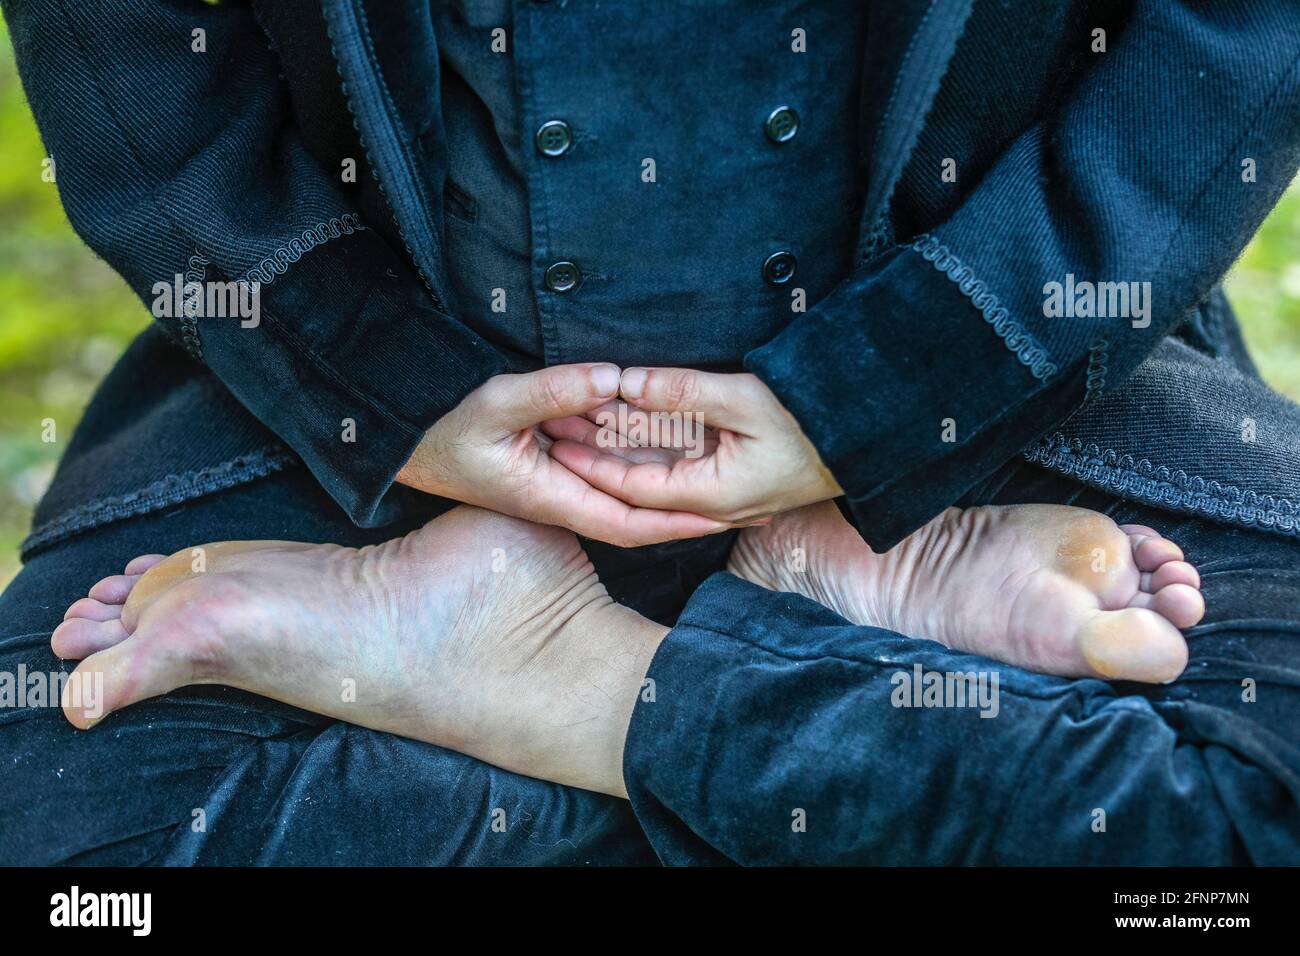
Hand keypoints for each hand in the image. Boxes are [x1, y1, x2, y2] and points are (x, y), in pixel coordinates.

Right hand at [397, 364, 729, 546]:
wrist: (410, 437)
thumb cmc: (445, 428)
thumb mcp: (497, 403)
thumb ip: (555, 392)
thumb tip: (614, 380)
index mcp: (555, 497)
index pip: (632, 523)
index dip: (680, 523)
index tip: (725, 518)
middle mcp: (566, 497)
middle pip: (641, 512)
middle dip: (691, 512)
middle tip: (748, 504)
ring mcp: (563, 482)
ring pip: (628, 487)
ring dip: (672, 484)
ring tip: (727, 475)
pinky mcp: (558, 464)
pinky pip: (610, 466)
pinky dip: (642, 457)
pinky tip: (672, 443)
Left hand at [541, 368, 842, 522]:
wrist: (868, 438)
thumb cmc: (813, 420)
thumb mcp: (745, 399)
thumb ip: (682, 392)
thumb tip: (626, 381)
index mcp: (712, 496)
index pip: (632, 487)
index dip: (591, 462)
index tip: (556, 436)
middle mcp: (714, 504)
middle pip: (639, 483)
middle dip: (596, 454)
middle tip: (555, 426)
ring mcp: (726, 495)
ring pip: (658, 474)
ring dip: (619, 449)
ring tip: (578, 420)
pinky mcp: (735, 480)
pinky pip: (681, 467)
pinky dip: (650, 448)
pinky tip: (625, 425)